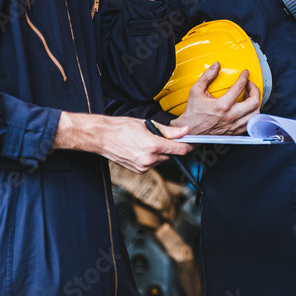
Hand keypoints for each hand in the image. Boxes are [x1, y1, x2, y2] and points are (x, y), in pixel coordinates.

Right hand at [53, 111, 190, 172]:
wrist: (102, 137)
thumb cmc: (122, 127)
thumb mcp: (147, 124)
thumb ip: (169, 131)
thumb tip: (185, 131)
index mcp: (153, 145)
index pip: (179, 149)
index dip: (188, 146)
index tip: (192, 143)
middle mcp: (149, 159)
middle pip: (171, 155)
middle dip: (171, 147)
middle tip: (162, 137)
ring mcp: (143, 166)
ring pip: (161, 160)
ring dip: (160, 153)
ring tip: (147, 141)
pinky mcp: (139, 171)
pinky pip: (152, 164)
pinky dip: (151, 157)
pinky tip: (141, 149)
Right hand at [173, 61, 260, 135]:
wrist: (190, 132)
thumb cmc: (193, 114)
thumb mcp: (196, 91)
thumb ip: (207, 77)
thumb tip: (216, 66)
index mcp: (222, 105)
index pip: (240, 87)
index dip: (244, 77)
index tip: (245, 74)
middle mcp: (230, 116)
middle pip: (254, 102)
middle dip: (255, 90)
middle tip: (250, 85)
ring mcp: (233, 126)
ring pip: (255, 115)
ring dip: (255, 103)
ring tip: (249, 97)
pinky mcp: (234, 132)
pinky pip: (250, 124)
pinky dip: (252, 115)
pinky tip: (246, 110)